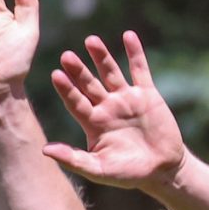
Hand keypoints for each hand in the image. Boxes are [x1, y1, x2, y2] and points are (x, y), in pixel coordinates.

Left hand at [41, 32, 187, 191]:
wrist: (163, 170)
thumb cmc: (130, 173)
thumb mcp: (100, 170)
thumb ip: (74, 160)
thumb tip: (45, 150)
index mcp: (92, 122)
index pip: (75, 101)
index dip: (67, 89)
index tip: (56, 75)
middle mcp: (106, 106)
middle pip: (89, 84)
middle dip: (79, 70)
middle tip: (66, 56)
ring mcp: (126, 98)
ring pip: (110, 73)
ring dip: (101, 57)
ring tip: (91, 41)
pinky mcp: (148, 95)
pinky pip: (140, 70)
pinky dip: (135, 53)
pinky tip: (129, 36)